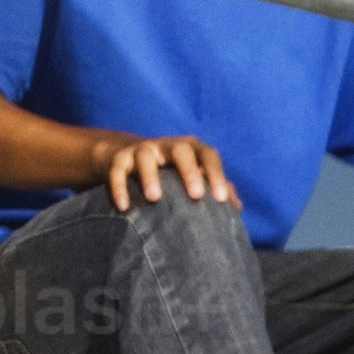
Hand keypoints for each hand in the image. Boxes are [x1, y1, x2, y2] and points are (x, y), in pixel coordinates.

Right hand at [91, 134, 237, 210]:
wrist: (130, 158)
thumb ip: (216, 188)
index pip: (207, 155)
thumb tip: (236, 206)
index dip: (216, 174)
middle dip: (189, 170)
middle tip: (196, 195)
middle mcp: (166, 146)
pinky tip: (124, 207)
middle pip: (180, 150)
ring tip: (154, 198)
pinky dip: (119, 186)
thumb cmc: (172, 173)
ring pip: (145, 156)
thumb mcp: (194, 176)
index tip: (220, 199)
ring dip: (150, 175)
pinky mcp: (119, 159)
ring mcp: (142, 150)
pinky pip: (118, 169)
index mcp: (190, 149)